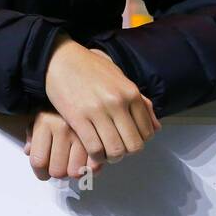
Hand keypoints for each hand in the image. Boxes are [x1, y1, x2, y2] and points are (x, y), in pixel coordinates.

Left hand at [25, 109, 106, 180]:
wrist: (80, 86)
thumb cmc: (58, 106)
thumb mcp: (39, 116)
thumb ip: (32, 135)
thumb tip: (29, 152)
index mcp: (44, 123)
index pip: (38, 161)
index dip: (40, 173)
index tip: (43, 174)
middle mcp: (62, 128)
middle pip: (57, 171)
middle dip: (56, 173)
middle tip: (59, 167)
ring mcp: (82, 133)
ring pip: (75, 172)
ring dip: (73, 172)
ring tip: (72, 164)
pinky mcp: (99, 138)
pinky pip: (94, 166)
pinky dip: (90, 169)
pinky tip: (86, 163)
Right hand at [44, 35, 160, 164]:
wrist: (59, 58)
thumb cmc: (90, 67)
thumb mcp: (120, 78)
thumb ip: (141, 102)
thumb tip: (156, 128)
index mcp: (131, 93)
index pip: (147, 132)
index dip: (139, 141)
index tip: (127, 139)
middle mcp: (118, 103)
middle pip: (134, 145)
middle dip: (126, 152)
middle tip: (116, 148)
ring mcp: (97, 111)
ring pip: (115, 150)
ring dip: (111, 157)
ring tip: (104, 152)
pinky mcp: (78, 117)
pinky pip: (94, 147)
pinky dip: (96, 156)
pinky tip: (92, 152)